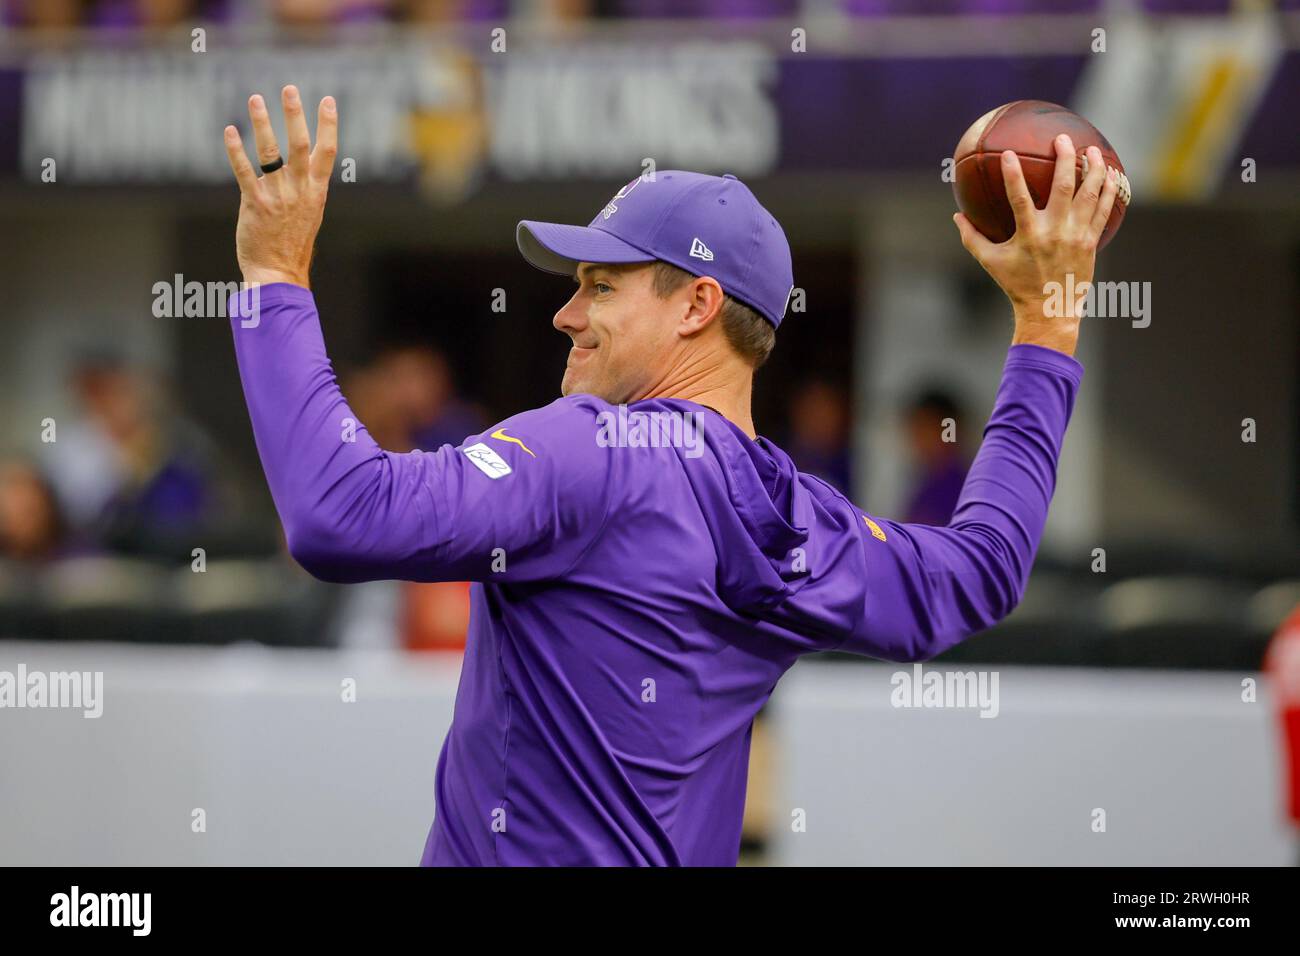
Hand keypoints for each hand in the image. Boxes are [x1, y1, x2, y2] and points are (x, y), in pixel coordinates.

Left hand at [223, 86, 337, 288]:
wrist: (279, 273)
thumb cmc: (293, 245)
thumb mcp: (309, 214)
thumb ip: (307, 188)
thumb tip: (305, 166)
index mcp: (316, 191)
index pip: (327, 151)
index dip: (328, 124)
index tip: (327, 100)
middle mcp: (300, 190)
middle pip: (301, 144)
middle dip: (295, 114)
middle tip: (289, 89)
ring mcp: (278, 196)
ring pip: (271, 152)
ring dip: (263, 123)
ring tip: (255, 98)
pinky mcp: (255, 203)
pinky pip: (244, 171)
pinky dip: (236, 150)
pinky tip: (230, 130)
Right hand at [953, 134, 1120, 355]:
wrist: (1050, 309)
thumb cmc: (1017, 285)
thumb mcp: (990, 262)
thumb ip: (972, 238)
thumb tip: (956, 216)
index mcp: (1028, 235)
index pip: (1019, 198)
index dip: (1013, 175)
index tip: (1009, 153)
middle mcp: (1055, 232)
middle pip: (1064, 186)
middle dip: (1066, 157)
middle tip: (1062, 139)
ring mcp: (1076, 235)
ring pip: (1090, 194)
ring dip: (1093, 168)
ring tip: (1092, 149)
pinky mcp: (1091, 241)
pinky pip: (1103, 210)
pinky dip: (1107, 190)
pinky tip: (1109, 173)